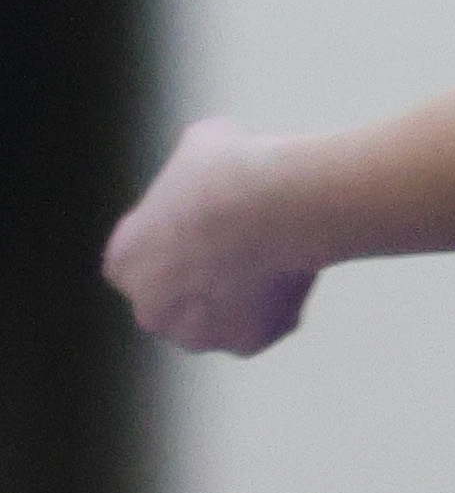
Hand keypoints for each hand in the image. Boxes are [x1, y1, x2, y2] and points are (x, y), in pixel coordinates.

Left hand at [104, 120, 318, 354]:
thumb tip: (214, 160)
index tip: (212, 225)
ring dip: (241, 298)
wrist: (278, 205)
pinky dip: (280, 305)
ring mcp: (198, 334)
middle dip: (205, 282)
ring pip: (221, 319)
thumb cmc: (232, 171)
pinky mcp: (247, 344)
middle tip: (244, 246)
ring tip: (273, 256)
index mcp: (124, 262)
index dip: (181, 243)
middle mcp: (151, 310)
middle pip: (178, 300)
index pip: (146, 261)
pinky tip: (292, 270)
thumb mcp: (197, 148)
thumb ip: (191, 175)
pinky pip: (265, 325)